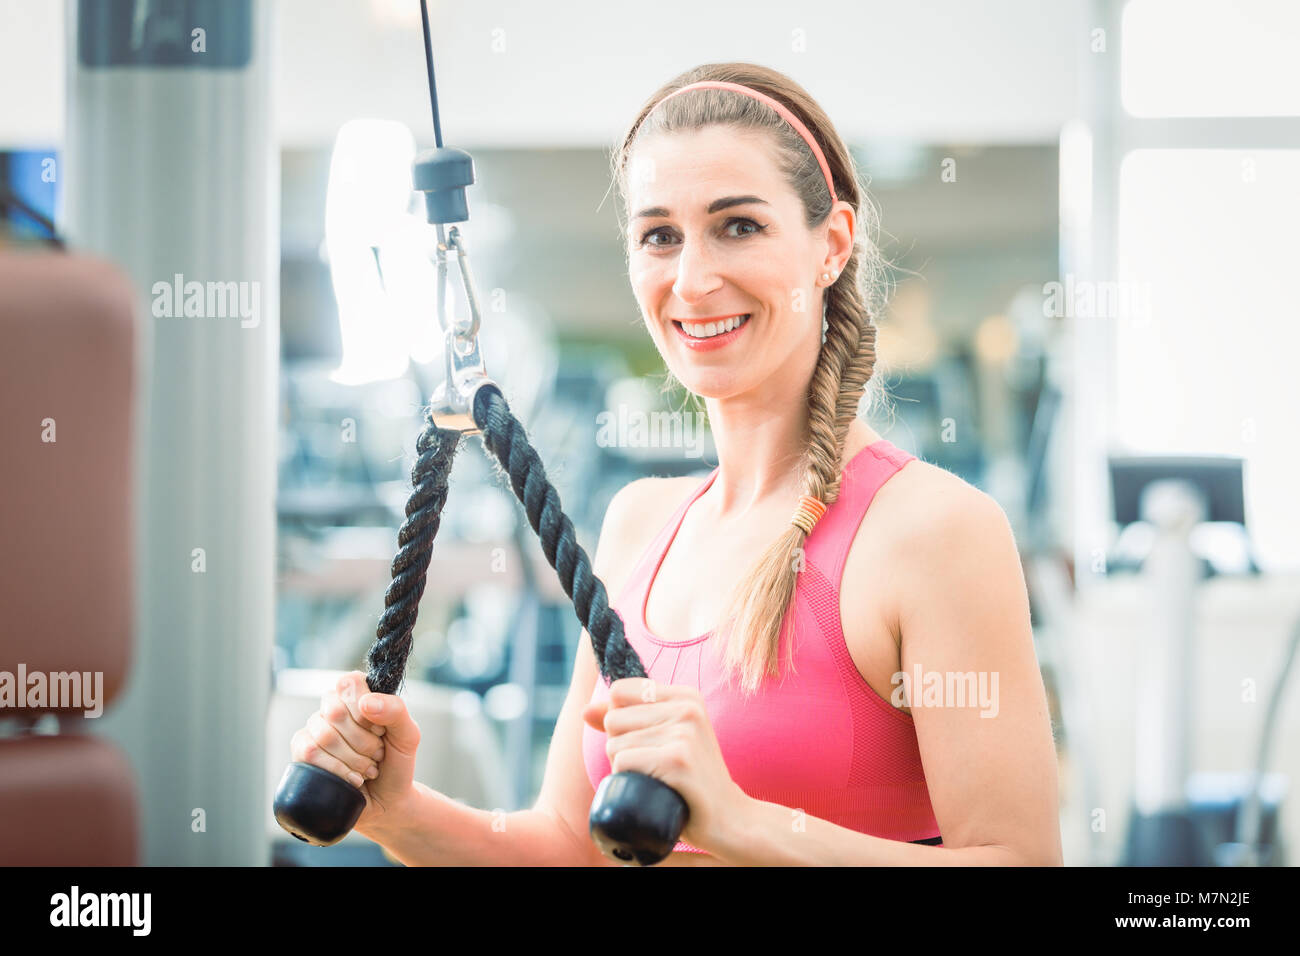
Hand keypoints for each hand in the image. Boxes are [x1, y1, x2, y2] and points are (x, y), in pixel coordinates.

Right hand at [289, 670, 420, 836]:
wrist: (387, 801)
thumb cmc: (396, 762)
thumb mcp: (408, 735)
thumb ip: (395, 711)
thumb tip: (366, 702)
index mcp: (357, 694)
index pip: (349, 684)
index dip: (366, 711)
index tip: (381, 730)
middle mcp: (333, 707)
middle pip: (336, 712)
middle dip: (364, 741)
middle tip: (377, 753)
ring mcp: (314, 729)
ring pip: (324, 735)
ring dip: (354, 759)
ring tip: (367, 768)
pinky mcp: (302, 753)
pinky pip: (309, 754)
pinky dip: (338, 770)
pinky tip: (353, 778)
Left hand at [582, 677, 748, 853]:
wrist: (730, 818)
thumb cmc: (690, 779)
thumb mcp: (664, 738)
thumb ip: (625, 718)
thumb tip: (586, 710)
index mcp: (686, 696)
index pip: (619, 691)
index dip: (619, 721)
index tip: (646, 742)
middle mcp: (687, 707)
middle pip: (613, 719)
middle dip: (621, 748)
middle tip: (653, 767)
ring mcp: (684, 732)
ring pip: (614, 744)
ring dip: (624, 769)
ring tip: (656, 779)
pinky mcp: (677, 759)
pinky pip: (623, 762)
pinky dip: (628, 781)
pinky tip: (654, 789)